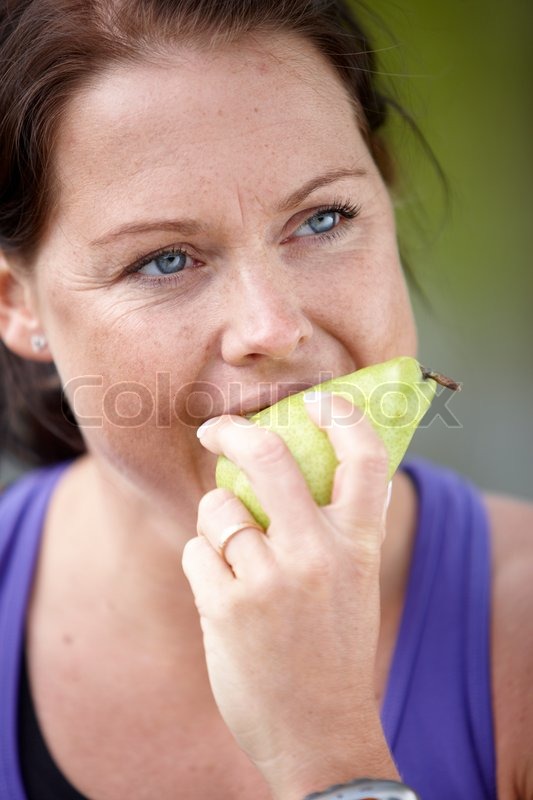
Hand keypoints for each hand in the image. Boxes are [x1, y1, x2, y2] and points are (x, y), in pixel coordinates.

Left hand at [182, 393, 397, 798]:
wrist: (319, 734)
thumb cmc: (332, 649)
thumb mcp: (352, 581)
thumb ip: (333, 527)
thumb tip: (293, 467)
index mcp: (358, 544)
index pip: (366, 457)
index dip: (343, 415)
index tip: (319, 400)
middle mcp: (317, 553)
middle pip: (267, 457)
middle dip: (231, 432)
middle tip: (215, 431)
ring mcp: (270, 578)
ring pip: (216, 508)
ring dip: (214, 525)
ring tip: (233, 561)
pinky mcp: (228, 605)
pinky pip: (195, 551)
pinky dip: (201, 564)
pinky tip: (223, 598)